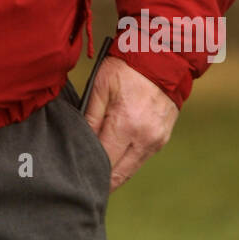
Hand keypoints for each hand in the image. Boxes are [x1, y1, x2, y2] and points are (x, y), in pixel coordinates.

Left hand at [84, 56, 178, 191]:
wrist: (163, 57)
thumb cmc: (127, 68)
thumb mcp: (100, 86)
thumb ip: (90, 117)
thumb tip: (80, 142)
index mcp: (126, 125)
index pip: (104, 163)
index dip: (88, 171)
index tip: (76, 177)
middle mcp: (145, 139)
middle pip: (119, 174)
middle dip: (101, 180)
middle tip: (82, 182)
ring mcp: (157, 141)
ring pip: (131, 169)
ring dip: (115, 172)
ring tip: (95, 172)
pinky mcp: (163, 139)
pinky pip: (141, 158)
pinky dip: (127, 160)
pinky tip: (114, 157)